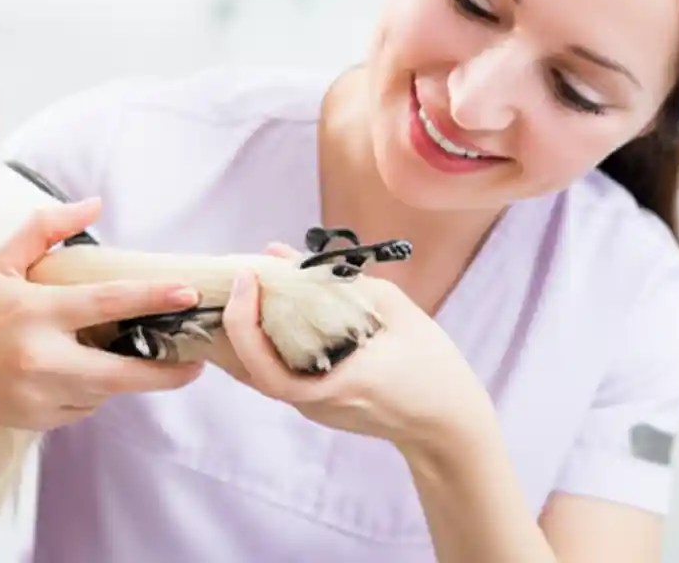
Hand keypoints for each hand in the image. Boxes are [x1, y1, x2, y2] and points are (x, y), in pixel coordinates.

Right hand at [0, 197, 205, 430]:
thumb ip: (46, 230)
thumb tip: (93, 203)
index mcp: (35, 312)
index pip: (108, 302)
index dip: (154, 298)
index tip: (188, 294)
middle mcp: (40, 358)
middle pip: (122, 373)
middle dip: (166, 372)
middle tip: (194, 362)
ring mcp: (38, 395)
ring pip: (104, 392)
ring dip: (121, 377)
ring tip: (132, 358)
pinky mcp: (34, 420)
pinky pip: (82, 408)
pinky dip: (91, 392)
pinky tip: (84, 373)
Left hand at [218, 243, 495, 453]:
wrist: (447, 425)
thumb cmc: (432, 367)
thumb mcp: (397, 311)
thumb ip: (341, 280)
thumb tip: (280, 254)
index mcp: (337, 384)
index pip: (266, 366)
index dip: (245, 321)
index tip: (248, 276)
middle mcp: (315, 403)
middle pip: (248, 370)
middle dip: (231, 320)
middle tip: (237, 274)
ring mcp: (312, 408)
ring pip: (255, 373)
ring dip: (241, 331)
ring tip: (241, 286)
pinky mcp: (315, 404)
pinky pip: (273, 373)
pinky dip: (260, 341)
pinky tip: (261, 309)